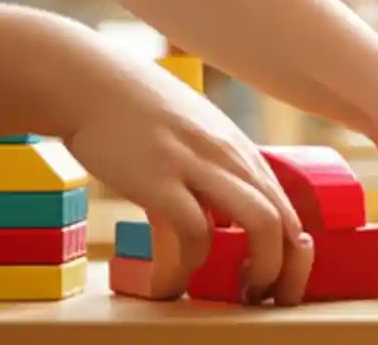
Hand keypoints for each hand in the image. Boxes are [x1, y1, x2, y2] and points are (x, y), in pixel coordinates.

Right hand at [63, 61, 311, 304]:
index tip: (274, 281)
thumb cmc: (134, 112)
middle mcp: (231, 156)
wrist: (88, 81)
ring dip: (256, 270)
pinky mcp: (160, 178)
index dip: (290, 253)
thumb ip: (212, 171)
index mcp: (240, 151)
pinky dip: (183, 271)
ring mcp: (199, 165)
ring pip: (259, 223)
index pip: (288, 208)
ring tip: (232, 296)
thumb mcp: (190, 135)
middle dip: (284, 270)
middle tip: (258, 296)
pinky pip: (192, 234)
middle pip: (285, 220)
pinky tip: (166, 286)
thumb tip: (216, 219)